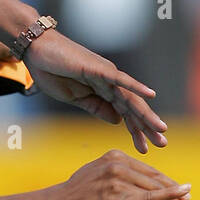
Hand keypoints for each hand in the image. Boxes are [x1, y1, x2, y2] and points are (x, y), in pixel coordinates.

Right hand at [23, 29, 167, 154]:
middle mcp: (109, 83)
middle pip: (132, 108)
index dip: (135, 131)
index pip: (124, 114)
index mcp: (102, 92)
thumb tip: (117, 121)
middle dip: (147, 126)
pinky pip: (120, 79)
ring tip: (160, 128)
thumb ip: (96, 108)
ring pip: (130, 97)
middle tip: (162, 143)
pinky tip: (150, 95)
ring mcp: (106, 75)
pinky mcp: (98, 69)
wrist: (37, 50)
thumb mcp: (74, 98)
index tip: (144, 149)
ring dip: (146, 113)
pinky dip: (136, 87)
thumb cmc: (52, 71)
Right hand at [55, 149, 190, 199]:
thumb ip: (114, 176)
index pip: (148, 171)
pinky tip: (184, 198)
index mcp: (114, 156)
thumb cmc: (72, 197)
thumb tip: (130, 186)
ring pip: (156, 193)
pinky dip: (170, 199)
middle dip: (174, 195)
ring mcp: (119, 182)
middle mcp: (118, 165)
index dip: (167, 183)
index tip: (182, 193)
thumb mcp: (94, 177)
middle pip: (155, 181)